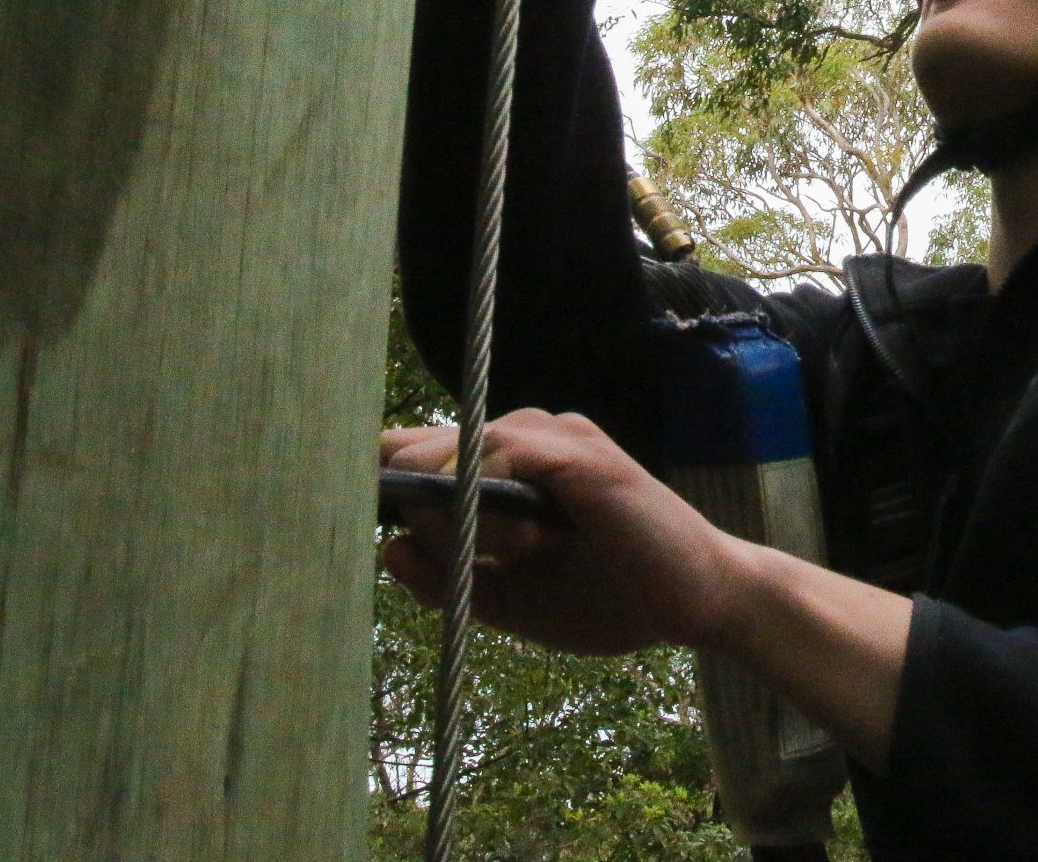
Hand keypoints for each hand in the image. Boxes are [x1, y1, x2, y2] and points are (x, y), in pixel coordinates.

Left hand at [378, 409, 744, 656]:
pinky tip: (493, 529)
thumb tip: (390, 549)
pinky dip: (481, 489)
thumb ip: (454, 578)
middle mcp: (533, 436)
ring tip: (462, 539)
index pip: (428, 455)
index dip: (382, 479)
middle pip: (429, 446)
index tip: (338, 508)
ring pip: (461, 447)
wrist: (699, 601)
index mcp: (515, 466)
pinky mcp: (579, 454)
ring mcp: (558, 438)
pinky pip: (504, 452)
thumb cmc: (614, 597)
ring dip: (443, 498)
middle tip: (379, 520)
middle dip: (398, 488)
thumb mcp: (515, 600)